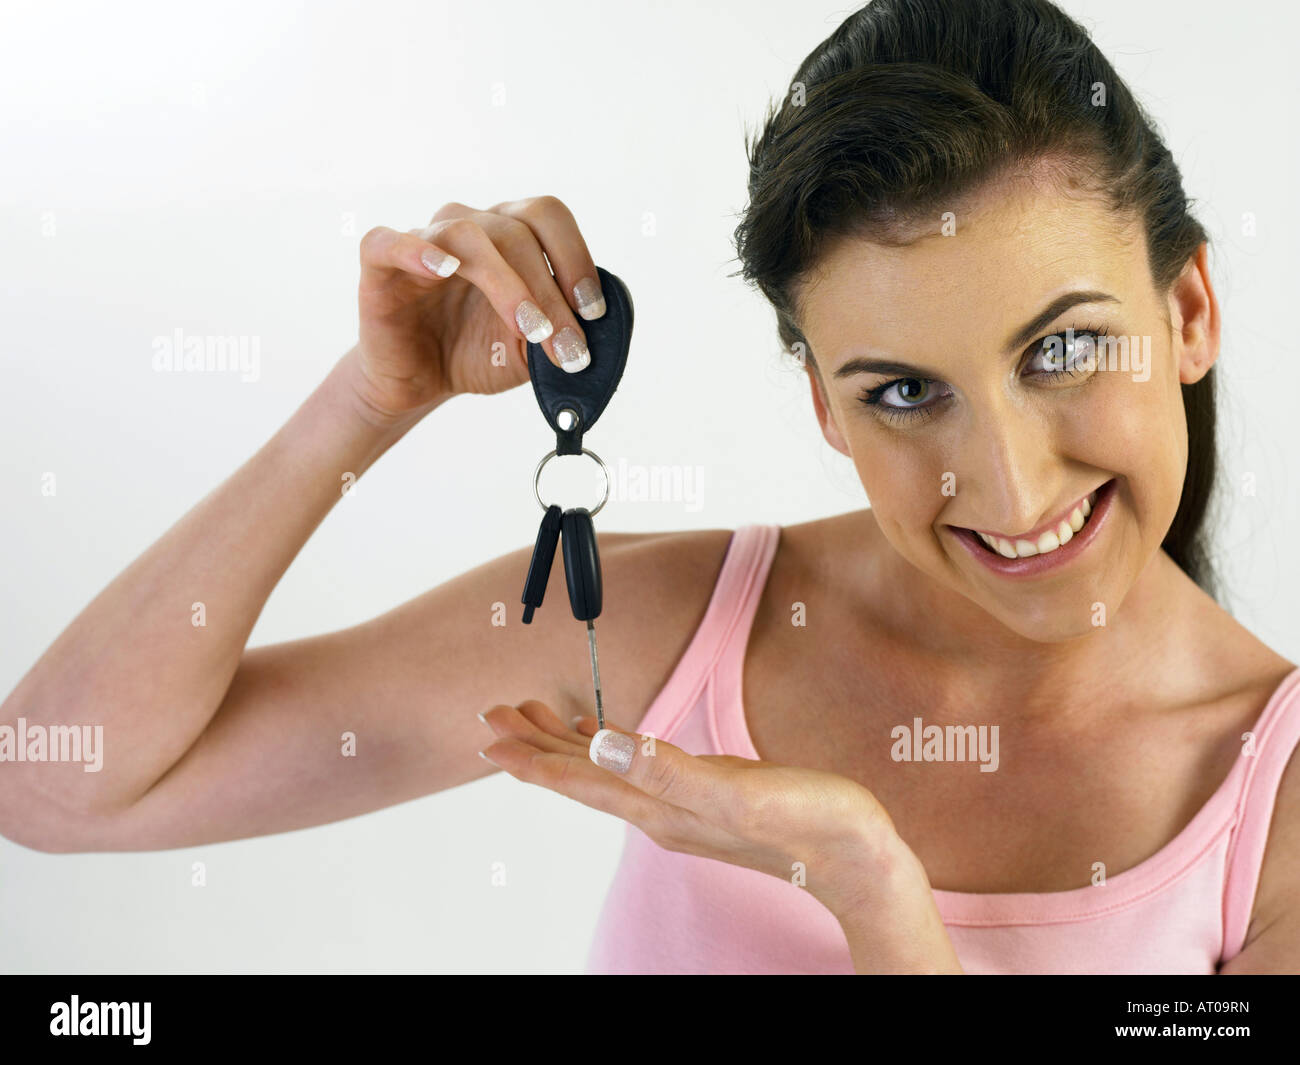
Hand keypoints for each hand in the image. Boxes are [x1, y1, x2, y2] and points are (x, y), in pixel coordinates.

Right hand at [350, 196, 606, 424]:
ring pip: (470, 235)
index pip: (548, 218)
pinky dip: (419, 250)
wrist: (420, 382)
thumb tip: (598, 335)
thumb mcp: (530, 351)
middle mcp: (471, 226)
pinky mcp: (380, 263)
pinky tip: (445, 270)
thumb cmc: (474, 353)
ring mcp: (425, 239)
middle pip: (517, 229)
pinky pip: (390, 241)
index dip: (576, 259)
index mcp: (510, 234)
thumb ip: (559, 335)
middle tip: (565, 343)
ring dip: (508, 283)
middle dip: (550, 291)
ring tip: (528, 330)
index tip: (592, 312)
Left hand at [476, 700, 914, 922]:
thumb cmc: (808, 820)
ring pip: (604, 770)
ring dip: (564, 744)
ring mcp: (679, 804)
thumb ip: (665, 767)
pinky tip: (601, 733)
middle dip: (534, 745)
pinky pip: (637, 766)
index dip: (532, 757)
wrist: (856, 855)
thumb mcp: (735, 791)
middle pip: (580, 775)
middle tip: (493, 713)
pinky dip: (609, 747)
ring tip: (530, 717)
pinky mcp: (702, 793)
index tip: (489, 735)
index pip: (580, 780)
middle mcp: (659, 809)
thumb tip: (601, 741)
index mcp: (660, 807)